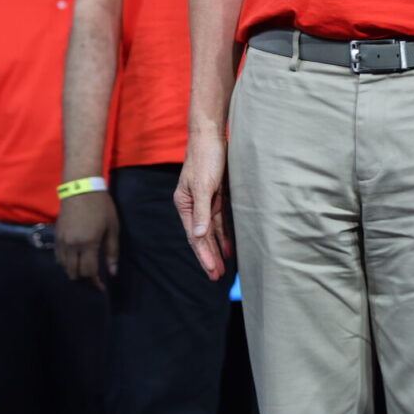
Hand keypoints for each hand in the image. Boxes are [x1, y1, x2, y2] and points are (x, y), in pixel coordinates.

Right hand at [55, 190, 120, 289]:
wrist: (81, 190)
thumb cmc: (102, 208)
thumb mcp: (112, 228)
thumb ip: (111, 251)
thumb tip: (112, 272)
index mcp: (88, 244)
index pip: (89, 272)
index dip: (95, 283)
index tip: (102, 288)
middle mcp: (71, 246)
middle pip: (74, 273)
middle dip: (84, 280)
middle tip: (94, 280)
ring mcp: (61, 242)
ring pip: (64, 267)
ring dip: (74, 272)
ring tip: (85, 272)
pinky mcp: (55, 238)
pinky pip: (58, 258)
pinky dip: (66, 264)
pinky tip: (75, 261)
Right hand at [174, 134, 232, 280]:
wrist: (211, 136)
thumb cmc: (206, 158)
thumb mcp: (203, 185)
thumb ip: (202, 211)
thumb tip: (198, 236)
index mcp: (185, 205)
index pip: (195, 237)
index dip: (204, 255)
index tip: (212, 271)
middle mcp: (193, 206)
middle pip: (202, 237)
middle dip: (209, 257)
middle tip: (217, 277)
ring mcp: (205, 201)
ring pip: (211, 231)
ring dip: (217, 248)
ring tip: (223, 268)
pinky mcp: (216, 195)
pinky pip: (220, 220)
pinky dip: (224, 233)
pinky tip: (229, 246)